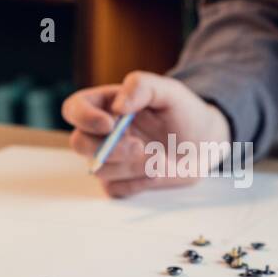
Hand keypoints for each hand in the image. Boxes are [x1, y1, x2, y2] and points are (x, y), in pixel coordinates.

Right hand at [62, 71, 231, 196]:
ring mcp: (109, 160)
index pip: (74, 109)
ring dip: (133, 166)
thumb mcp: (168, 90)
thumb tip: (117, 106)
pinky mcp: (120, 182)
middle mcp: (102, 134)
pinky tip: (158, 172)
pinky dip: (138, 183)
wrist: (203, 144)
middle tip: (140, 146)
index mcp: (105, 106)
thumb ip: (142, 87)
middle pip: (80, 143)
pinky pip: (115, 189)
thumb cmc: (182, 113)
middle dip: (110, 149)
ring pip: (100, 169)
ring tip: (161, 157)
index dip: (84, 118)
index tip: (109, 124)